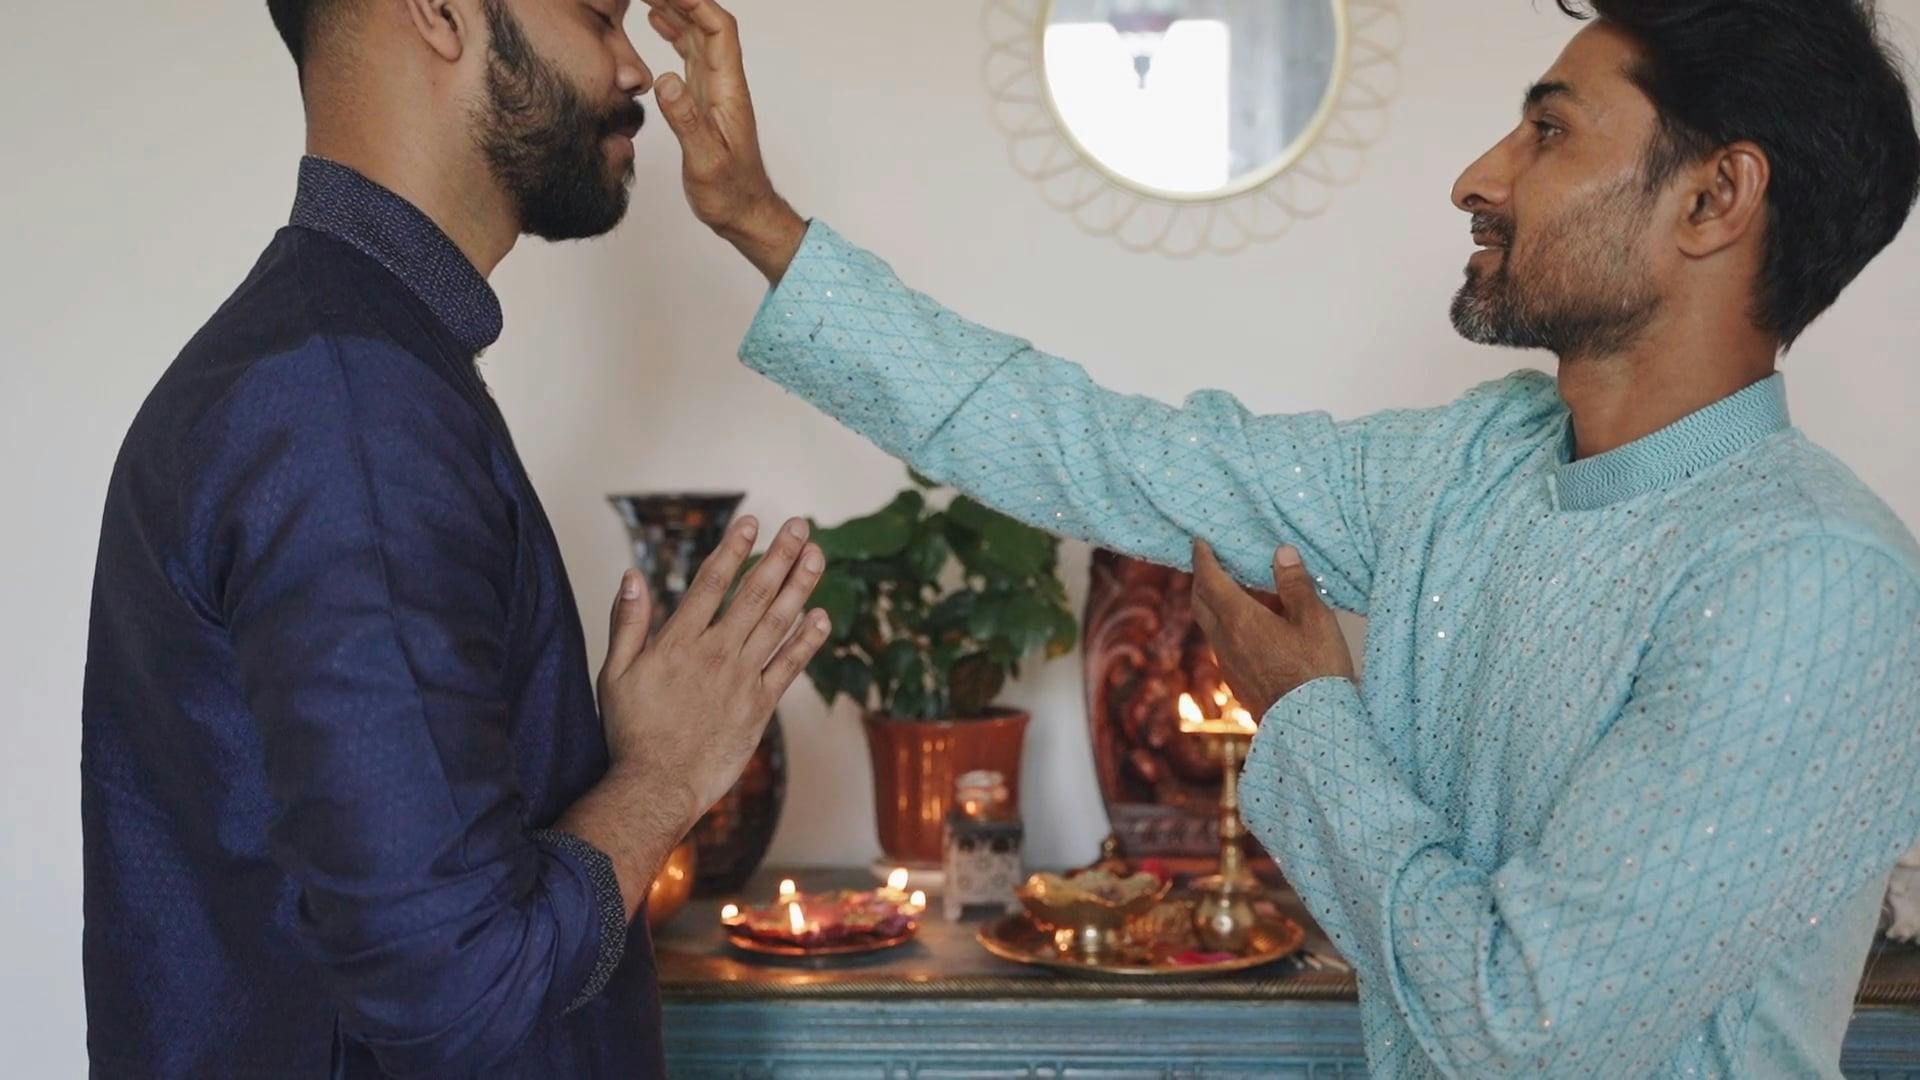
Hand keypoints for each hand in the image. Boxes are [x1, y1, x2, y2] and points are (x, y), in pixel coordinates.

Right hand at [597, 515, 829, 826]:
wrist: (657, 785)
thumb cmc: (630, 731)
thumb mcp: (615, 673)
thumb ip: (627, 622)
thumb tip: (631, 574)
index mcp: (679, 641)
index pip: (712, 582)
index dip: (734, 548)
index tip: (752, 521)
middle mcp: (715, 652)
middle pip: (754, 594)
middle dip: (780, 555)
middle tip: (800, 525)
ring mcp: (742, 678)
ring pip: (778, 622)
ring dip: (801, 586)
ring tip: (818, 556)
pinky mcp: (760, 706)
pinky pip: (789, 666)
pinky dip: (807, 640)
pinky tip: (822, 616)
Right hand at [644, 0, 805, 279]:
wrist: (745, 213)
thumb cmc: (731, 194)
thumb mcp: (706, 161)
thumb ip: (687, 121)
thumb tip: (666, 79)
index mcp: (728, 90)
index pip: (719, 29)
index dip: (695, 2)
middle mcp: (723, 83)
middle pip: (705, 23)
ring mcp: (713, 89)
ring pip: (695, 35)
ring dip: (674, 9)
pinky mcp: (702, 99)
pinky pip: (688, 54)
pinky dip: (673, 32)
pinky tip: (655, 22)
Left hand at [1189, 539, 1354, 720]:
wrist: (1313, 727)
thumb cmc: (1318, 670)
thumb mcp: (1315, 620)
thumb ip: (1295, 585)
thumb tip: (1281, 553)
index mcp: (1241, 621)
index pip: (1210, 581)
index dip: (1203, 559)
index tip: (1199, 543)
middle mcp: (1226, 642)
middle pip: (1201, 603)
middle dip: (1202, 579)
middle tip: (1209, 563)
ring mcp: (1229, 665)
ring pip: (1210, 626)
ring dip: (1212, 604)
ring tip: (1229, 590)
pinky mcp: (1237, 682)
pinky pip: (1222, 645)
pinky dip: (1225, 625)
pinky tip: (1246, 627)